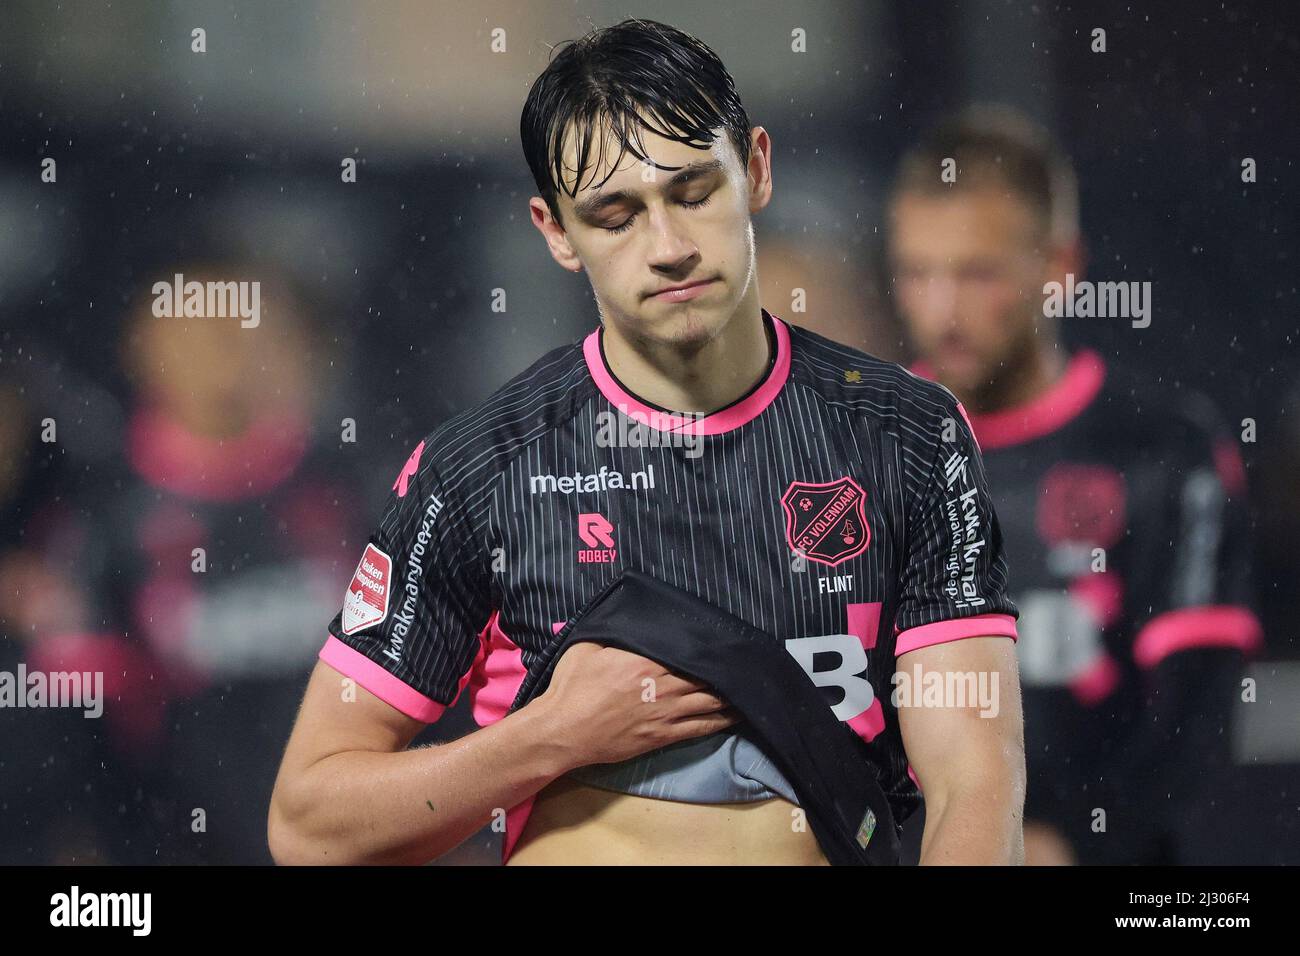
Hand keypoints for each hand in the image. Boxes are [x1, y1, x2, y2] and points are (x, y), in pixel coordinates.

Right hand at [536, 642, 738, 766]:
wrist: (563, 731)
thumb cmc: (571, 688)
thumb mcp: (587, 647)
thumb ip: (613, 635)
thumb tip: (627, 622)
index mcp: (644, 662)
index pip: (687, 653)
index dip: (709, 650)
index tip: (725, 643)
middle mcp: (660, 686)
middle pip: (704, 677)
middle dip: (726, 671)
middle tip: (746, 665)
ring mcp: (664, 714)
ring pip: (708, 703)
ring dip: (730, 696)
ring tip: (750, 689)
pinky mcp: (661, 736)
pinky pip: (699, 728)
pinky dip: (720, 722)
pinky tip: (734, 717)